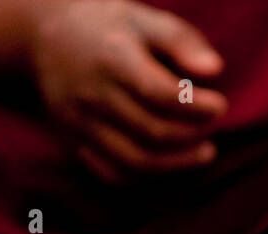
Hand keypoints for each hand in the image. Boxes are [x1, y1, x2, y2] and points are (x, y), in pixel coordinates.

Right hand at [29, 0, 227, 180]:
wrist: (47, 38)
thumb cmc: (112, 30)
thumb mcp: (146, 21)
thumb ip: (182, 41)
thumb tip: (215, 70)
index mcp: (111, 59)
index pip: (158, 94)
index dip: (196, 107)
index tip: (220, 105)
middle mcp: (92, 94)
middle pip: (153, 133)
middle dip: (194, 136)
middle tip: (214, 127)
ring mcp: (80, 122)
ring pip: (137, 162)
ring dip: (180, 164)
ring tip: (205, 152)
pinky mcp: (75, 142)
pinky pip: (115, 174)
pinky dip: (150, 177)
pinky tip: (172, 162)